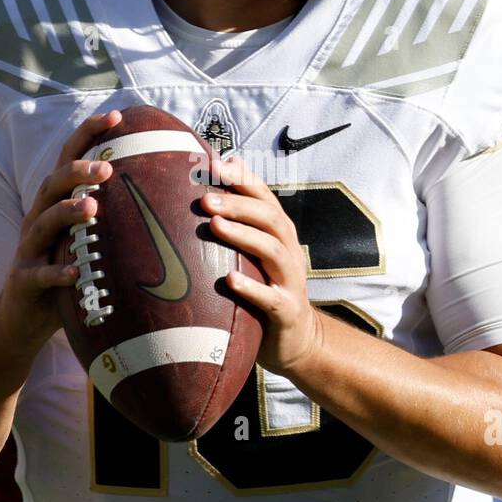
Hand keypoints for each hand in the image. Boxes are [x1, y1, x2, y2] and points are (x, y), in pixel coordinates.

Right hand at [0, 110, 120, 354]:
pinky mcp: (24, 281)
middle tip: (106, 167)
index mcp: (56, 204)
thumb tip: (170, 198)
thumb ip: (115, 219)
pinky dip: (56, 272)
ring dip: (68, 212)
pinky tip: (74, 272)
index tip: (117, 115)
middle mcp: (39, 219)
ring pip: (44, 222)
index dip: (89, 134)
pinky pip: (39, 274)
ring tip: (92, 207)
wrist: (22, 317)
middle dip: (78, 171)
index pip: (69, 159)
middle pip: (53, 184)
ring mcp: (29, 249)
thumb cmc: (67, 273)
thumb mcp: (89, 241)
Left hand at [201, 153, 322, 378]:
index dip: (243, 179)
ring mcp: (291, 280)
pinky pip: (271, 297)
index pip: (264, 197)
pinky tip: (229, 281)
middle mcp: (289, 251)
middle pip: (269, 218)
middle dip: (237, 205)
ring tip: (215, 226)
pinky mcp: (287, 310)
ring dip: (244, 236)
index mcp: (280, 233)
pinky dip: (251, 288)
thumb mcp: (257, 251)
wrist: (297, 338)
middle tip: (204, 200)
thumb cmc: (267, 286)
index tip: (214, 164)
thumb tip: (225, 164)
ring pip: (272, 251)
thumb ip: (243, 216)